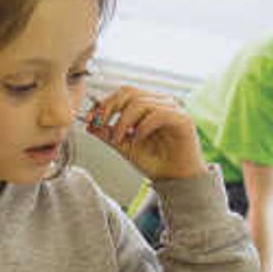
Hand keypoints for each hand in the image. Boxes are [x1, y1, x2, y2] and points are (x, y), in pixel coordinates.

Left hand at [83, 87, 204, 180]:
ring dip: (124, 122)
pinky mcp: (182, 119)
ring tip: (120, 139)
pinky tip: (138, 138)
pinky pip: (158, 114)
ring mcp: (172, 108)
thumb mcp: (125, 146)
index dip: (104, 104)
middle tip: (100, 124)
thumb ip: (109, 134)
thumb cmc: (154, 161)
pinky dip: (143, 126)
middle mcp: (160, 102)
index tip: (89, 119)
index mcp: (147, 104)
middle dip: (110, 108)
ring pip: (140, 103)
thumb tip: (90, 125)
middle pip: (129, 93)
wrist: (174, 178)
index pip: (122, 94)